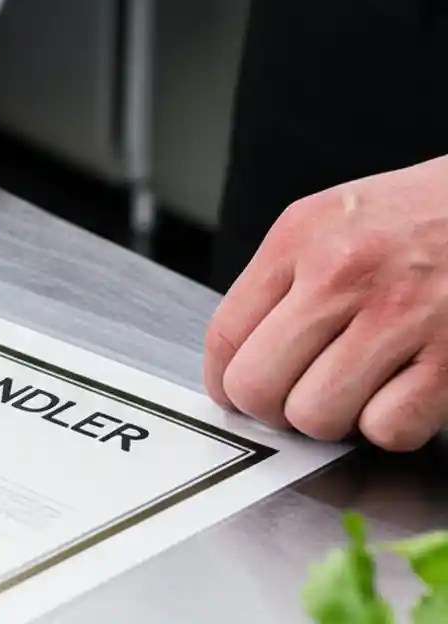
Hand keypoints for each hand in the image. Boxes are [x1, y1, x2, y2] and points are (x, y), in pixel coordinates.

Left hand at [205, 156, 447, 450]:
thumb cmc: (423, 216)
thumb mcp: (335, 220)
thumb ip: (284, 279)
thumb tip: (240, 357)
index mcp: (301, 237)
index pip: (224, 334)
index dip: (223, 382)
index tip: (236, 393)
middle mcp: (342, 273)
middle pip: (257, 385)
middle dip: (272, 407)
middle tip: (299, 395)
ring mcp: (399, 315)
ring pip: (315, 416)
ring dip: (334, 419)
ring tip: (358, 388)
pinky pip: (387, 429)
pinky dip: (393, 425)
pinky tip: (404, 392)